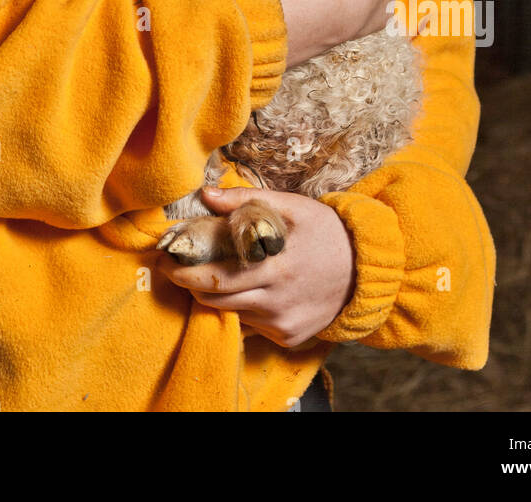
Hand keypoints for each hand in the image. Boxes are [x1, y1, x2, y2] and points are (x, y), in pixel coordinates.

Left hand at [154, 186, 356, 348]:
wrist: (365, 268)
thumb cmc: (324, 230)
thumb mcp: (289, 206)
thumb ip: (245, 200)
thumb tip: (206, 195)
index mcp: (275, 267)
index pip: (216, 277)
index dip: (185, 271)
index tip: (165, 257)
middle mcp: (277, 302)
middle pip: (216, 299)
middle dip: (188, 283)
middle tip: (172, 267)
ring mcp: (283, 324)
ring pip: (231, 313)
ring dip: (212, 295)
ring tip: (201, 273)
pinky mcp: (289, 337)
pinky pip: (252, 326)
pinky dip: (239, 309)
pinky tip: (240, 290)